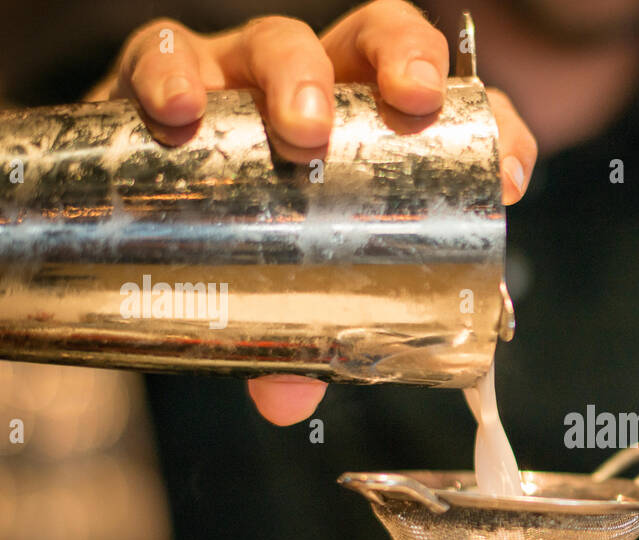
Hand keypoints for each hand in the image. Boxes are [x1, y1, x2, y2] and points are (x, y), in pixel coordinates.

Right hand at [87, 1, 537, 425]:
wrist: (129, 209)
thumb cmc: (236, 244)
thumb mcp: (285, 296)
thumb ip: (297, 343)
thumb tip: (288, 403)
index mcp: (367, 132)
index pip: (447, 106)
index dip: (490, 127)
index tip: (508, 180)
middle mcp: (315, 91)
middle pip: (375, 37)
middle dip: (404, 61)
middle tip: (410, 107)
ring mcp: (240, 76)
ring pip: (282, 40)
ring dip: (300, 76)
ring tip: (302, 133)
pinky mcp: (162, 76)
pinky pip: (167, 50)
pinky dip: (173, 72)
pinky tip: (182, 111)